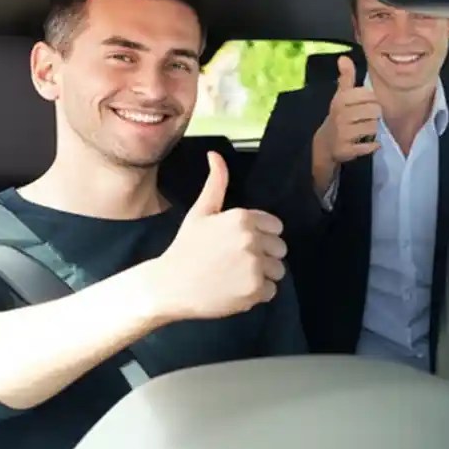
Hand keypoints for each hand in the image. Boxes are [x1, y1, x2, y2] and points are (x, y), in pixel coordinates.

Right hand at [153, 152, 287, 320]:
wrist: (168, 286)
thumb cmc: (185, 248)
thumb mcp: (200, 212)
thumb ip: (216, 183)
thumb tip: (215, 154)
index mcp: (242, 217)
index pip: (276, 227)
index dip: (261, 237)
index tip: (240, 246)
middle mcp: (252, 239)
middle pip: (280, 249)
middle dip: (264, 256)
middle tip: (236, 263)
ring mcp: (254, 265)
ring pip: (278, 271)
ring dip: (262, 276)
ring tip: (235, 277)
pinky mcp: (254, 289)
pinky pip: (271, 291)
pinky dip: (257, 294)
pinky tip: (235, 290)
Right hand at [314, 55, 381, 165]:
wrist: (325, 143)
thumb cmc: (339, 115)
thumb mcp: (341, 96)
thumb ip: (346, 78)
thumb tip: (343, 57)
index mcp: (341, 100)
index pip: (369, 95)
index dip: (373, 101)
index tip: (367, 105)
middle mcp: (341, 115)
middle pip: (374, 111)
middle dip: (374, 116)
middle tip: (367, 119)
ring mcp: (343, 133)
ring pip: (373, 127)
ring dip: (373, 130)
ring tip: (366, 130)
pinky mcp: (346, 149)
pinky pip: (369, 146)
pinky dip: (372, 146)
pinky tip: (370, 143)